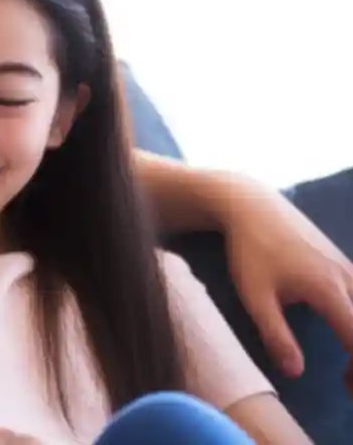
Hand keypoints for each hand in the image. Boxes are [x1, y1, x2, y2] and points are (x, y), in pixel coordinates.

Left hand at [220, 175, 352, 389]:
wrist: (251, 205)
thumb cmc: (249, 250)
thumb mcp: (254, 297)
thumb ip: (276, 336)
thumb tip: (295, 373)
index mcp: (329, 290)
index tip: (347, 388)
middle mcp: (348, 278)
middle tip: (347, 382)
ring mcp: (349, 268)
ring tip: (348, 364)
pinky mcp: (343, 263)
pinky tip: (346, 333)